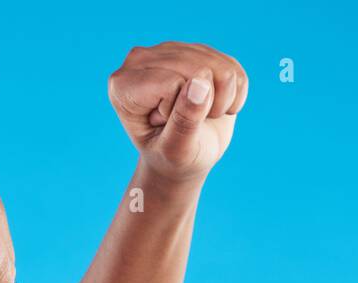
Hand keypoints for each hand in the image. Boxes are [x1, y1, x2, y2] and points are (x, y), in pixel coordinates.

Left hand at [107, 41, 248, 184]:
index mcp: (123, 83)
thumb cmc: (172, 158)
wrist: (185, 157)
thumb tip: (202, 82)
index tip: (164, 126)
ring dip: (221, 102)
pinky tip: (213, 106)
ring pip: (220, 68)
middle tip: (186, 124)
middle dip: (204, 106)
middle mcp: (142, 58)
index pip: (171, 83)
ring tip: (200, 116)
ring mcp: (172, 50)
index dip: (177, 112)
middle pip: (197, 69)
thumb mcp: (175, 150)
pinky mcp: (199, 51)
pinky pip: (234, 69)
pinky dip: (234, 96)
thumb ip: (184, 121)